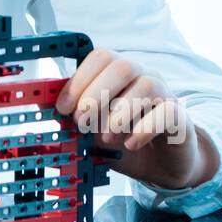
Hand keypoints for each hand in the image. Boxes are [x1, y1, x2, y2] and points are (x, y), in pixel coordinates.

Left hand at [54, 49, 218, 190]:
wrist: (161, 164)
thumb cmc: (122, 140)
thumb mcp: (91, 129)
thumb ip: (71, 115)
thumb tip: (41, 104)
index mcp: (118, 73)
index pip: (100, 58)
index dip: (78, 80)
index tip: (63, 109)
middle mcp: (143, 76)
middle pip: (123, 66)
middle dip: (96, 94)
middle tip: (82, 123)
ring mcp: (165, 94)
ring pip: (147, 86)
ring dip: (120, 113)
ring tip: (107, 138)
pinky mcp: (180, 117)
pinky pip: (167, 112)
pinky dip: (144, 129)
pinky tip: (130, 145)